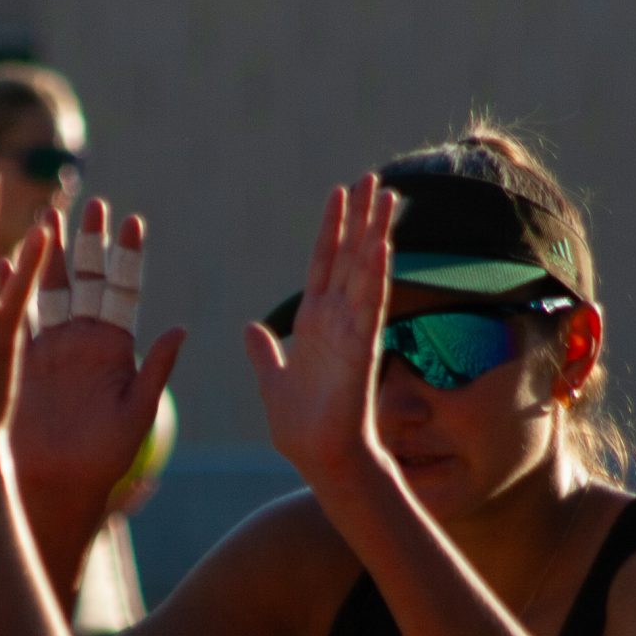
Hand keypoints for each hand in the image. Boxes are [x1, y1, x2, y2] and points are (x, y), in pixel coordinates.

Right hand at [8, 199, 186, 533]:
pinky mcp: (17, 357)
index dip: (127, 256)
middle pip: (85, 278)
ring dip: (47, 253)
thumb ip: (155, 371)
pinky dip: (8, 287)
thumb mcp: (136, 414)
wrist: (55, 486)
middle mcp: (81, 338)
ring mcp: (47, 345)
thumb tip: (181, 328)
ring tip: (48, 217)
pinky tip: (3, 258)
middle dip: (89, 242)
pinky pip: (11, 314)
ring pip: (47, 288)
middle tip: (94, 205)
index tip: (133, 221)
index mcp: (114, 347)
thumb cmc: (102, 460)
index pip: (123, 289)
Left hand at [242, 175, 399, 483]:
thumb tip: (249, 328)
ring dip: (376, 233)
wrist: (319, 457)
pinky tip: (385, 243)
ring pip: (367, 270)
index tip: (338, 193)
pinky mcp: (362, 347)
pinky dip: (377, 273)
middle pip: (351, 256)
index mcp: (315, 322)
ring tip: (386, 194)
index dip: (331, 228)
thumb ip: (263, 352)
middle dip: (360, 217)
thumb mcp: (272, 380)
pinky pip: (372, 302)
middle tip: (372, 178)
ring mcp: (352, 330)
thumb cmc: (301, 426)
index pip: (323, 263)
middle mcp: (337, 320)